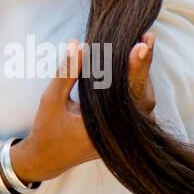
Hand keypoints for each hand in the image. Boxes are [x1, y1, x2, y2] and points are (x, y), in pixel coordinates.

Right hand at [13, 34, 156, 182]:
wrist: (48, 157)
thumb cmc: (47, 128)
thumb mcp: (51, 98)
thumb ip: (67, 72)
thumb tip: (78, 44)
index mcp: (104, 125)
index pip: (125, 90)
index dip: (135, 65)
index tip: (141, 45)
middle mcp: (120, 130)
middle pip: (140, 91)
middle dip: (143, 62)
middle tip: (146, 36)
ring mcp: (127, 132)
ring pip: (143, 95)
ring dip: (141, 71)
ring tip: (140, 44)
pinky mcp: (128, 128)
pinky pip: (139, 101)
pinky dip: (137, 82)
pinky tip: (134, 63)